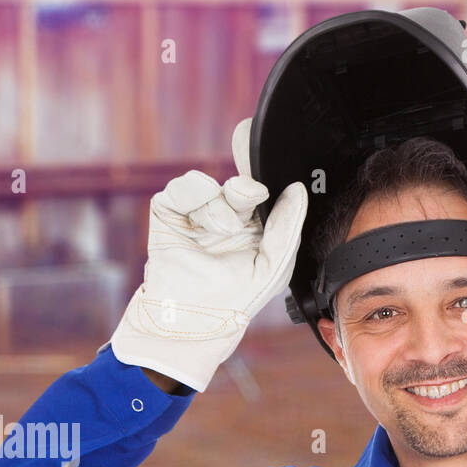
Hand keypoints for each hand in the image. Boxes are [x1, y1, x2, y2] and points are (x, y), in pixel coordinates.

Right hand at [110, 117, 307, 391]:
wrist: (195, 317)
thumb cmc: (237, 297)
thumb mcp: (274, 265)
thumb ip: (287, 227)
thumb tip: (296, 191)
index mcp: (255, 224)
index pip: (263, 187)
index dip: (265, 167)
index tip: (271, 149)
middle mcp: (227, 213)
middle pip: (240, 176)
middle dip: (246, 175)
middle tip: (250, 181)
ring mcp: (198, 211)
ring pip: (213, 185)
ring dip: (221, 207)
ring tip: (223, 231)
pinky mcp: (170, 210)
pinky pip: (185, 188)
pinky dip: (195, 198)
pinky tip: (201, 220)